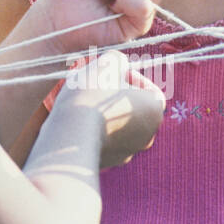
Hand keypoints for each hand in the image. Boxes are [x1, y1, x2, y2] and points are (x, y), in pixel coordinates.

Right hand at [52, 50, 165, 168]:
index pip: (150, 89)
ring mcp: (128, 152)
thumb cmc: (91, 95)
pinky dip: (95, 130)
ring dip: (106, 114)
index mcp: (155, 110)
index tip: (113, 74)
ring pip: (119, 126)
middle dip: (117, 96)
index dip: (131, 77)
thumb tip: (119, 65)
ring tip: (83, 102)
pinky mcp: (109, 163)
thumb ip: (118, 60)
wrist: (69, 137)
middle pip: (134, 108)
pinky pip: (104, 141)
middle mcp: (147, 135)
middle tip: (96, 86)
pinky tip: (77, 121)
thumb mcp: (107, 63)